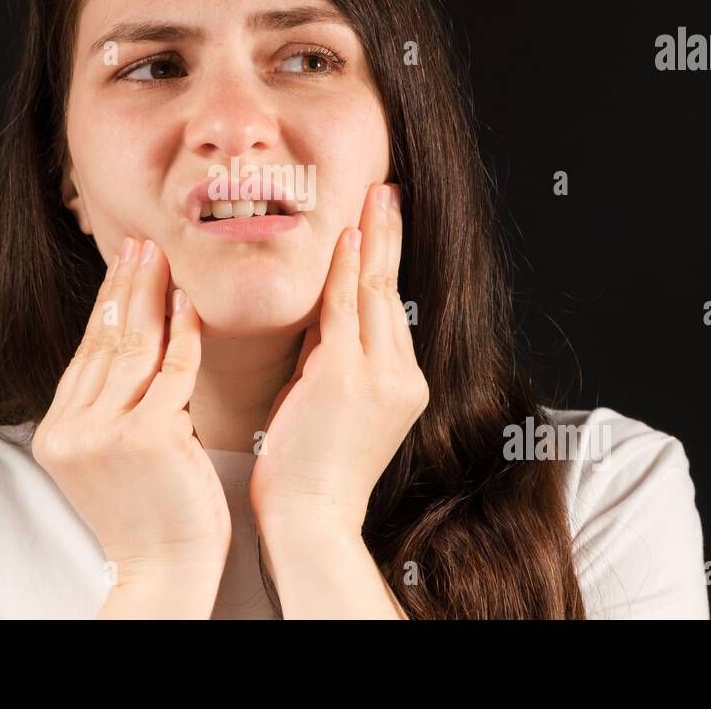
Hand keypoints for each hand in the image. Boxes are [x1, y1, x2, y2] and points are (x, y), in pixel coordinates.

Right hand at [31, 237, 231, 592]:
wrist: (164, 570)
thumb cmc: (152, 515)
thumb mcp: (111, 457)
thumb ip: (109, 409)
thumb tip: (126, 351)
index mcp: (59, 431)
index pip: (86, 352)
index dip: (106, 304)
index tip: (122, 266)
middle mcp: (75, 427)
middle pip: (104, 339)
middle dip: (124, 285)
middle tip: (139, 244)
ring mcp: (108, 431)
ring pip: (133, 346)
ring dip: (149, 294)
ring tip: (160, 257)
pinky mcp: (149, 436)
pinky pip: (172, 369)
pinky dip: (183, 332)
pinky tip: (189, 302)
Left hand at [249, 182, 429, 538]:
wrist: (310, 519)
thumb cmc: (309, 469)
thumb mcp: (328, 404)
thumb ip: (330, 358)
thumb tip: (320, 318)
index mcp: (400, 385)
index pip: (389, 310)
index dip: (383, 262)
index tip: (380, 223)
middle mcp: (401, 377)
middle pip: (390, 291)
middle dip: (388, 236)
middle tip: (387, 191)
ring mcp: (379, 377)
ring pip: (373, 293)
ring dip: (373, 239)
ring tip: (374, 197)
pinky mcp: (348, 379)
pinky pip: (344, 311)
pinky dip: (345, 271)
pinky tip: (348, 236)